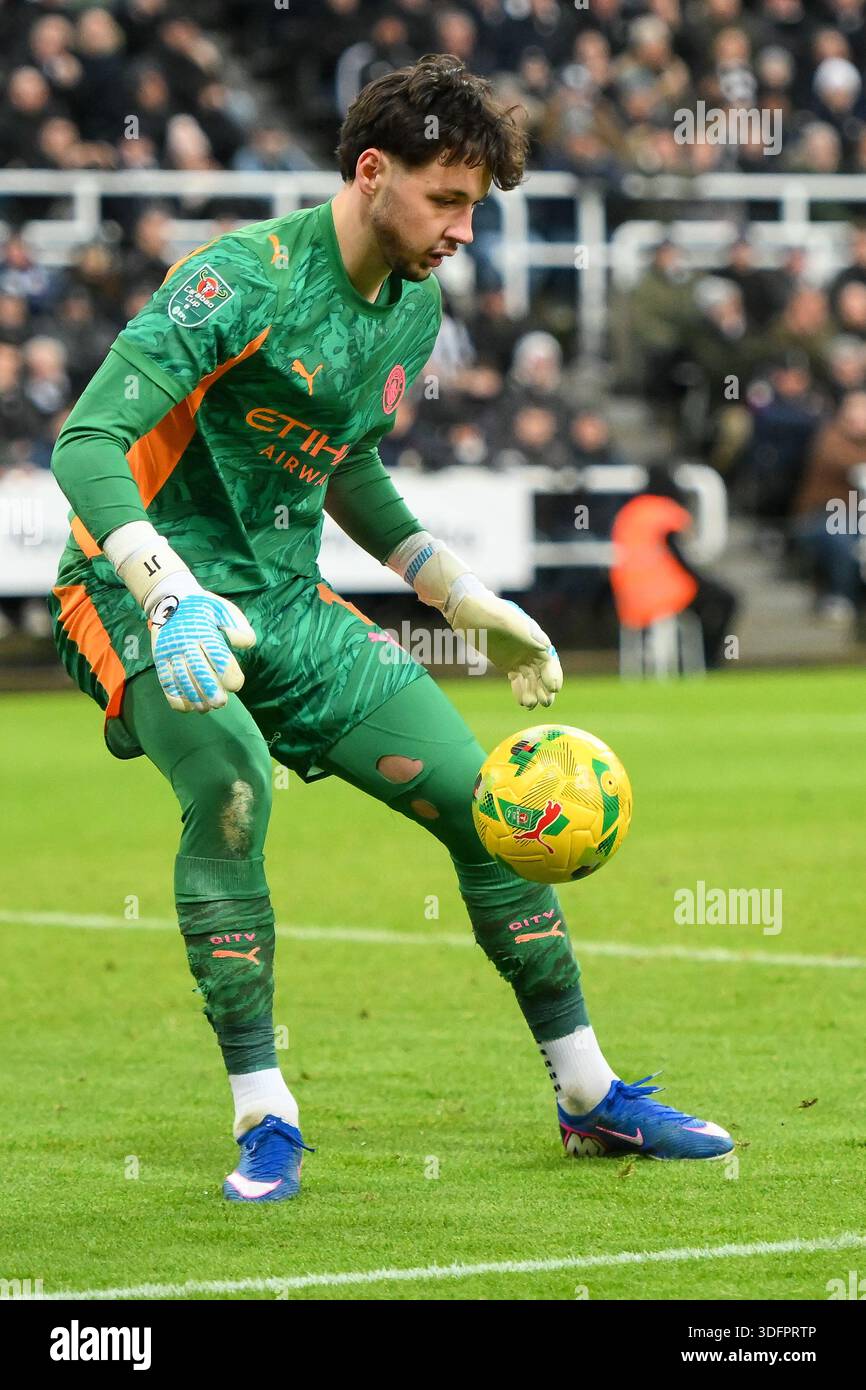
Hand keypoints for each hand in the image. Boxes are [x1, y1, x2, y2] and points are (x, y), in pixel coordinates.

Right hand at [149, 587, 255, 712]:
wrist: (171, 599)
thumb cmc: (204, 609)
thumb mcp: (225, 611)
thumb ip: (240, 628)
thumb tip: (242, 644)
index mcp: (204, 631)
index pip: (219, 659)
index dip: (230, 677)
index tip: (235, 684)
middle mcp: (185, 643)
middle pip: (200, 674)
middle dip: (213, 693)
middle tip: (221, 702)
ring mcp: (170, 653)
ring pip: (183, 682)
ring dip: (196, 699)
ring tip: (208, 707)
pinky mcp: (160, 661)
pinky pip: (167, 685)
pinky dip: (178, 700)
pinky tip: (190, 706)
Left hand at [447, 585, 562, 709]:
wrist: (466, 610)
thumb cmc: (488, 611)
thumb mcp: (506, 620)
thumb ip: (525, 633)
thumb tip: (546, 646)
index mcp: (534, 636)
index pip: (550, 659)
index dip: (553, 674)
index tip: (554, 688)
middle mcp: (529, 648)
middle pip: (543, 672)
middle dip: (545, 688)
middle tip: (545, 703)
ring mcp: (518, 656)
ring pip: (531, 678)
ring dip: (533, 692)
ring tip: (530, 705)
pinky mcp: (506, 663)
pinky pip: (517, 680)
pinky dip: (521, 690)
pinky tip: (522, 702)